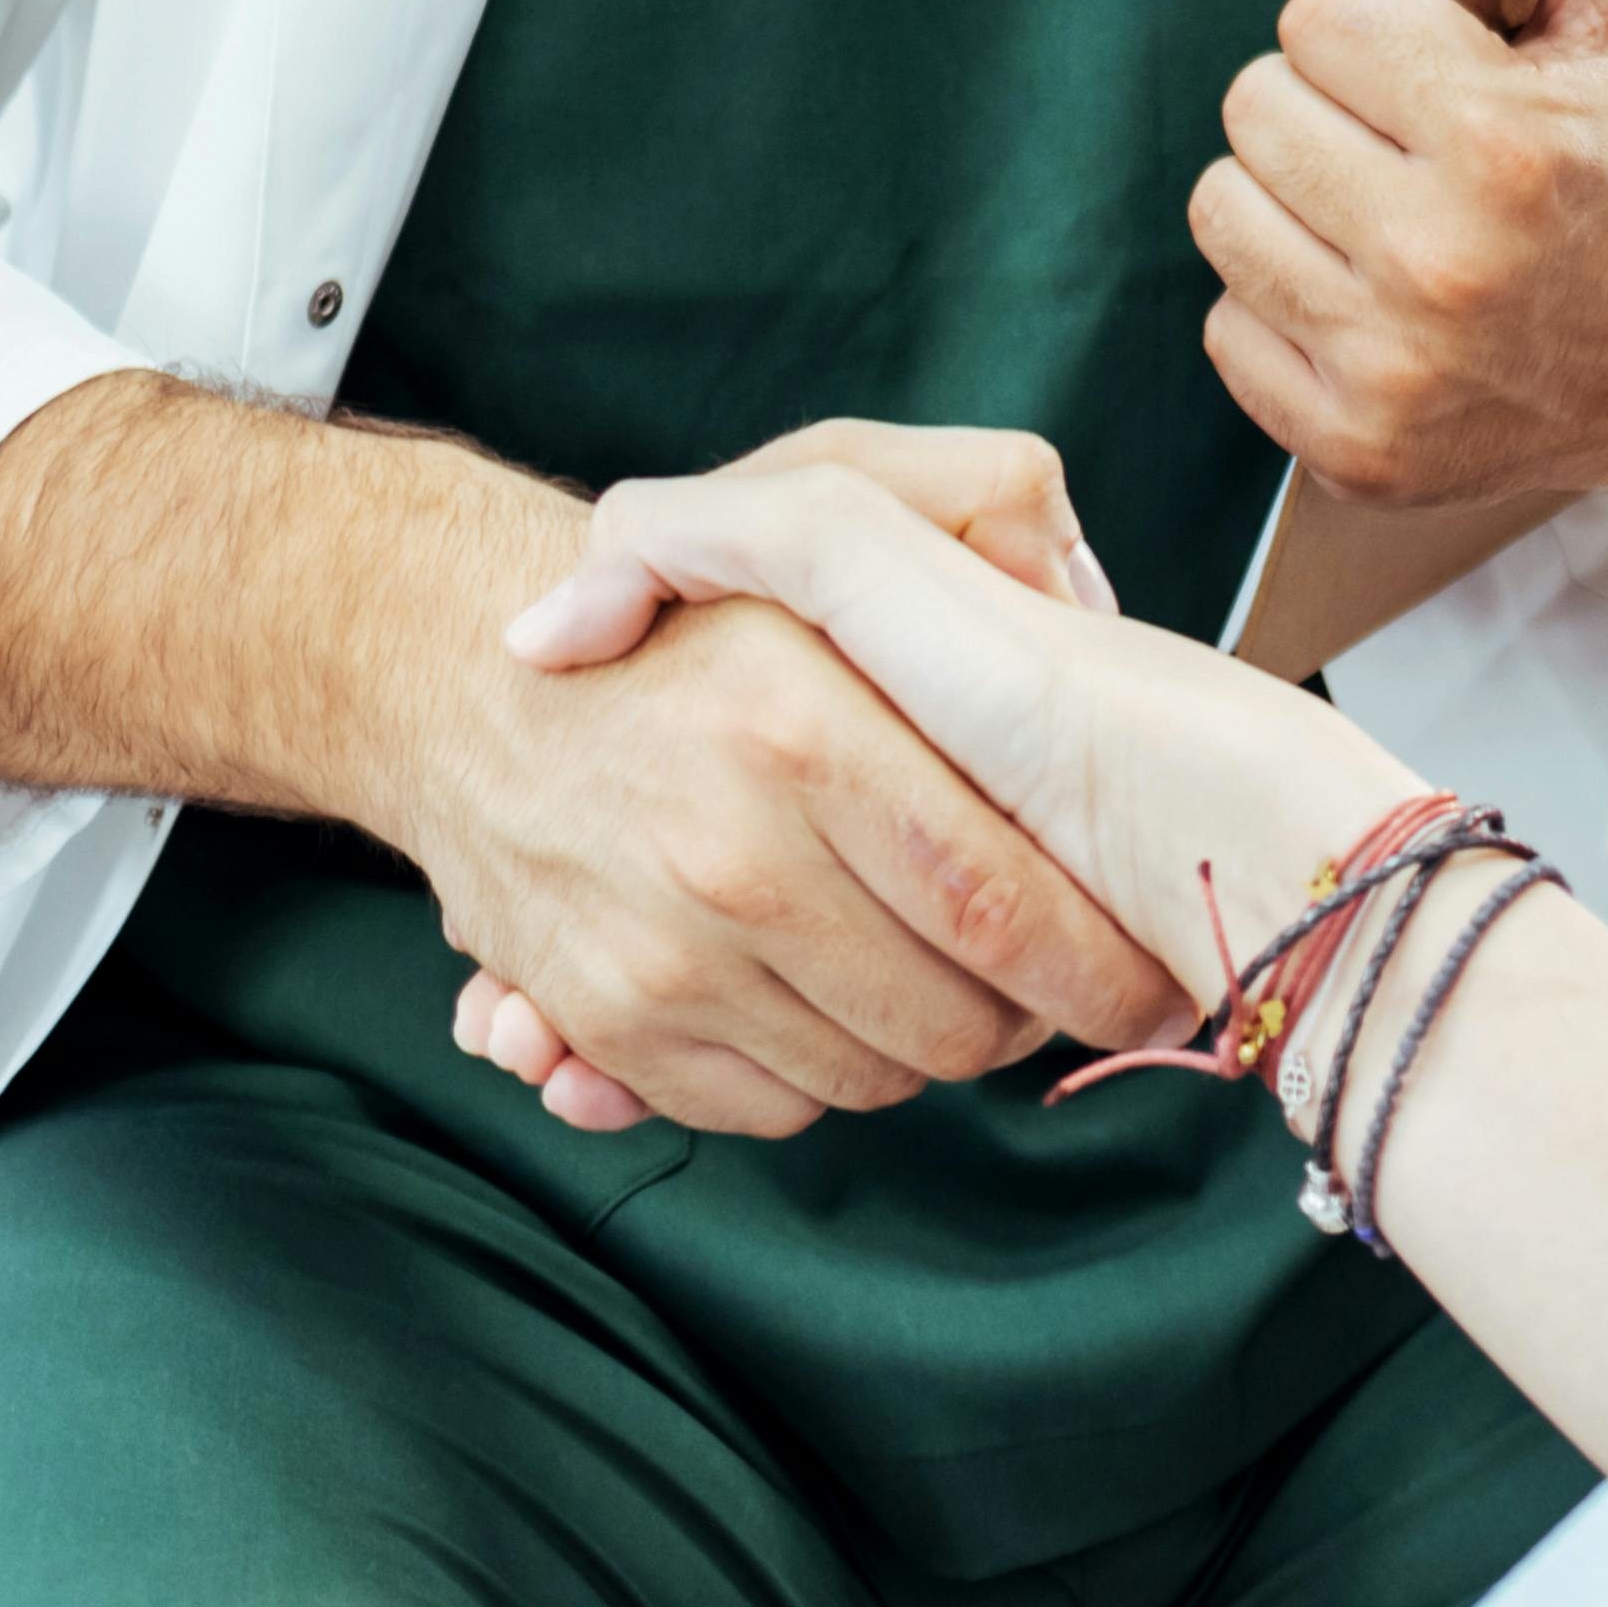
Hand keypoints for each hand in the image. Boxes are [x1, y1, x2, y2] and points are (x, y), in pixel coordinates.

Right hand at [351, 417, 1174, 1142]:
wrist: (458, 680)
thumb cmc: (692, 609)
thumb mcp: (832, 503)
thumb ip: (983, 500)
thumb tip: (1083, 581)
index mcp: (800, 722)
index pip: (1001, 901)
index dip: (1095, 960)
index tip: (1150, 977)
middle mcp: (727, 850)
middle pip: (955, 1017)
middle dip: (1034, 1022)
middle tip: (1059, 989)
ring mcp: (661, 950)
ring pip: (878, 1075)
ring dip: (933, 1047)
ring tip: (943, 975)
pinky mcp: (613, 1023)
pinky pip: (779, 1106)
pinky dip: (827, 1072)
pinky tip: (831, 993)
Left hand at [1206, 0, 1607, 505]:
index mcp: (1499, 141)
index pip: (1310, 17)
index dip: (1370, 33)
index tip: (1436, 70)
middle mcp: (1439, 263)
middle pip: (1251, 108)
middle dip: (1322, 110)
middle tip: (1405, 143)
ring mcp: (1391, 370)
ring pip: (1223, 213)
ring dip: (1288, 205)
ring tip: (1382, 215)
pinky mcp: (1352, 448)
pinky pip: (1225, 328)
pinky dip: (1284, 313)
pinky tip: (1375, 305)